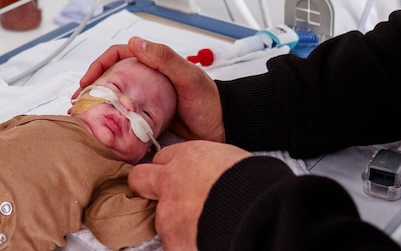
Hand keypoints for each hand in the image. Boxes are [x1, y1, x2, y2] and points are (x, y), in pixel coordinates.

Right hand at [78, 36, 225, 141]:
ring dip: (98, 106)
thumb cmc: (210, 102)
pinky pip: (125, 120)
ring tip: (83, 117)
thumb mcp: (189, 78)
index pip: (119, 56)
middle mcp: (146, 82)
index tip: (88, 79)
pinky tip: (102, 131)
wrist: (225, 129)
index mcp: (153, 66)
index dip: (100, 64)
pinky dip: (111, 123)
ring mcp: (146, 102)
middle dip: (92, 87)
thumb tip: (136, 43)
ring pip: (115, 99)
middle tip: (78, 101)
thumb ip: (166, 59)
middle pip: (111, 78)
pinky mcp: (147, 122)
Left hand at [128, 141, 250, 249]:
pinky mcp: (172, 241)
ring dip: (175, 224)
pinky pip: (172, 244)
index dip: (171, 169)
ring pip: (160, 217)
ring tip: (202, 228)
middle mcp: (170, 182)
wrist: (260, 214)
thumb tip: (214, 177)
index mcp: (189, 157)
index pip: (163, 158)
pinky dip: (184, 244)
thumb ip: (212, 167)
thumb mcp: (233, 161)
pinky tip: (203, 242)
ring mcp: (167, 214)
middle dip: (147, 187)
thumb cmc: (258, 186)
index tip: (180, 179)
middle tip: (168, 199)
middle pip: (140, 178)